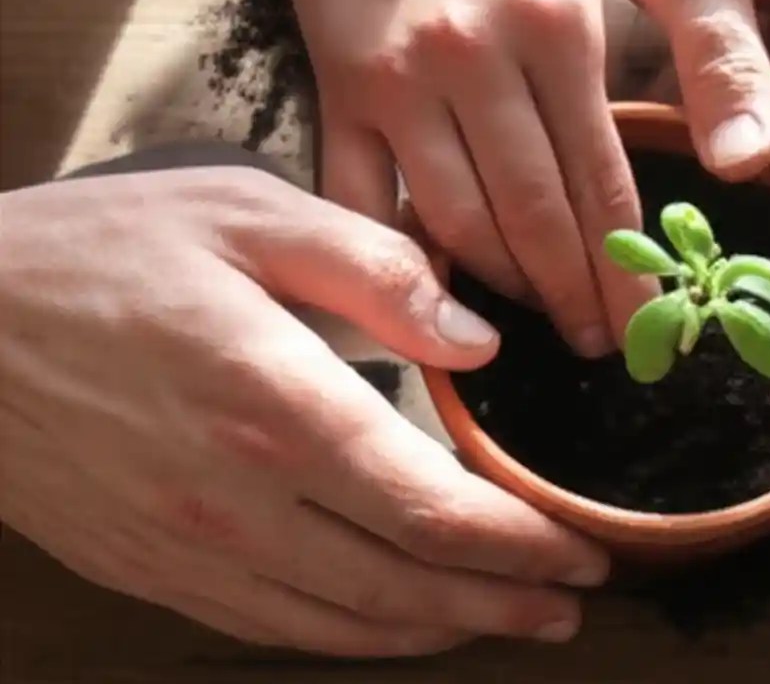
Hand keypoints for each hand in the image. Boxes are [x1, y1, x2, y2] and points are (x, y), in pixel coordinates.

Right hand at [0, 169, 608, 656]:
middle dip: (504, 602)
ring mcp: (194, 549)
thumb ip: (374, 272)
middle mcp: (242, 501)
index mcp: (278, 406)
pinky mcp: (155, 570)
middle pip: (405, 583)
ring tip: (511, 625)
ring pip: (347, 623)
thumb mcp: (245, 214)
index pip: (432, 508)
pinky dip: (355, 638)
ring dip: (442, 632)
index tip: (583, 547)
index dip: (522, 541)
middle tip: (572, 604)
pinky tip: (397, 627)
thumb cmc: (103, 255)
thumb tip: (477, 340)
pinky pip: (276, 628)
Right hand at [285, 0, 656, 358]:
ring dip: (499, 286)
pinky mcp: (338, 83)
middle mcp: (475, 60)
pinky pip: (360, 196)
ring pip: (455, 219)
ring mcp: (398, 77)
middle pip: (535, 217)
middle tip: (596, 346)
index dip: (625, 268)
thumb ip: (676, 44)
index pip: (603, 184)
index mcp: (557, 28)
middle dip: (572, 296)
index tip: (643, 326)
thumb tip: (730, 154)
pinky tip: (428, 292)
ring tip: (531, 324)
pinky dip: (390, 253)